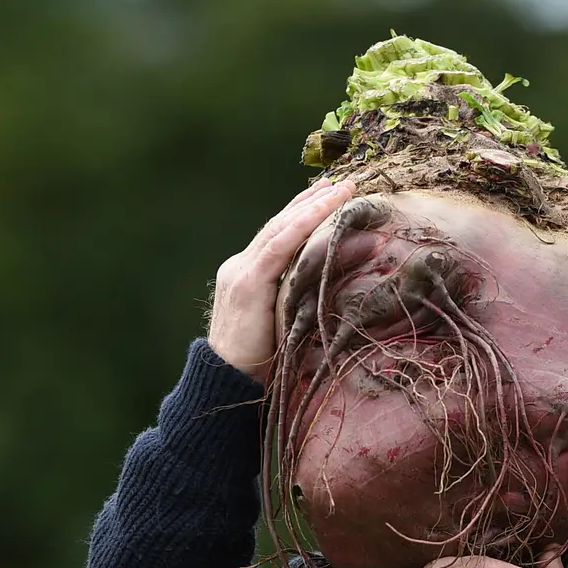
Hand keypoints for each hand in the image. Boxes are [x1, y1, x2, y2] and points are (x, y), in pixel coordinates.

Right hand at [207, 175, 355, 379]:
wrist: (226, 384)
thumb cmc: (261, 366)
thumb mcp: (287, 326)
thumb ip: (302, 302)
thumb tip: (337, 289)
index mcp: (247, 276)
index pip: (278, 237)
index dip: (302, 214)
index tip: (328, 194)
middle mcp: (240, 267)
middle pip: (279, 225)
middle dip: (310, 201)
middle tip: (341, 182)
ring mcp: (240, 272)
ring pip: (280, 229)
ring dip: (313, 206)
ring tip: (342, 190)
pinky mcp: (247, 284)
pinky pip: (279, 247)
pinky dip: (303, 225)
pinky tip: (324, 210)